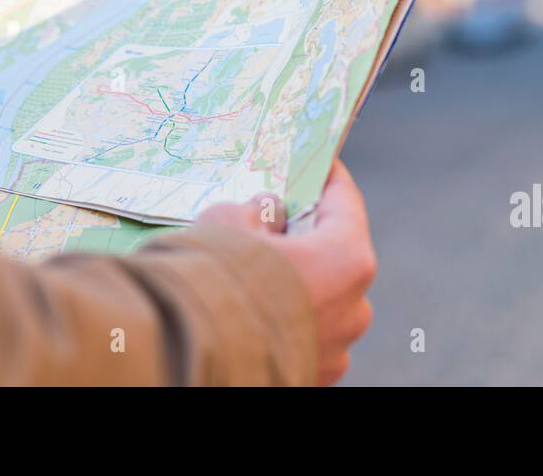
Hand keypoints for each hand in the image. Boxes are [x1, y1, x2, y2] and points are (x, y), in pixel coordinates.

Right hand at [198, 160, 375, 384]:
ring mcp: (337, 349)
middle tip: (274, 220)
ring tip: (251, 272)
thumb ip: (256, 211)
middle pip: (334, 255)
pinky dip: (281, 321)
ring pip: (320, 301)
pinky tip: (248, 311)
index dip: (325, 178)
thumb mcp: (228, 219)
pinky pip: (302, 337)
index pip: (344, 202)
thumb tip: (264, 217)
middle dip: (305, 237)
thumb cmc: (214, 277)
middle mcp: (354, 307)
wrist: (187, 353)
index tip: (315, 164)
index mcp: (346, 258)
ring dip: (293, 285)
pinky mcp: (314, 378)